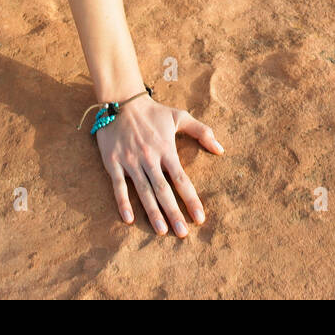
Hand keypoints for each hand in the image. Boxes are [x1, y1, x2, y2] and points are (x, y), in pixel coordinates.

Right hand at [95, 95, 223, 236]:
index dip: (191, 199)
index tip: (200, 218)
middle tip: (182, 233)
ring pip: (143, 191)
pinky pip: (118, 186)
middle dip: (174, 213)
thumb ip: (202, 131)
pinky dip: (123, 203)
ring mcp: (130, 161)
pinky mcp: (113, 162)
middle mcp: (149, 158)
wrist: (120, 100)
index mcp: (166, 149)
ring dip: (153, 212)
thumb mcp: (179, 117)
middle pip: (164, 190)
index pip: (182, 179)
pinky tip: (129, 219)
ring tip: (162, 231)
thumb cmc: (153, 111)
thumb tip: (221, 149)